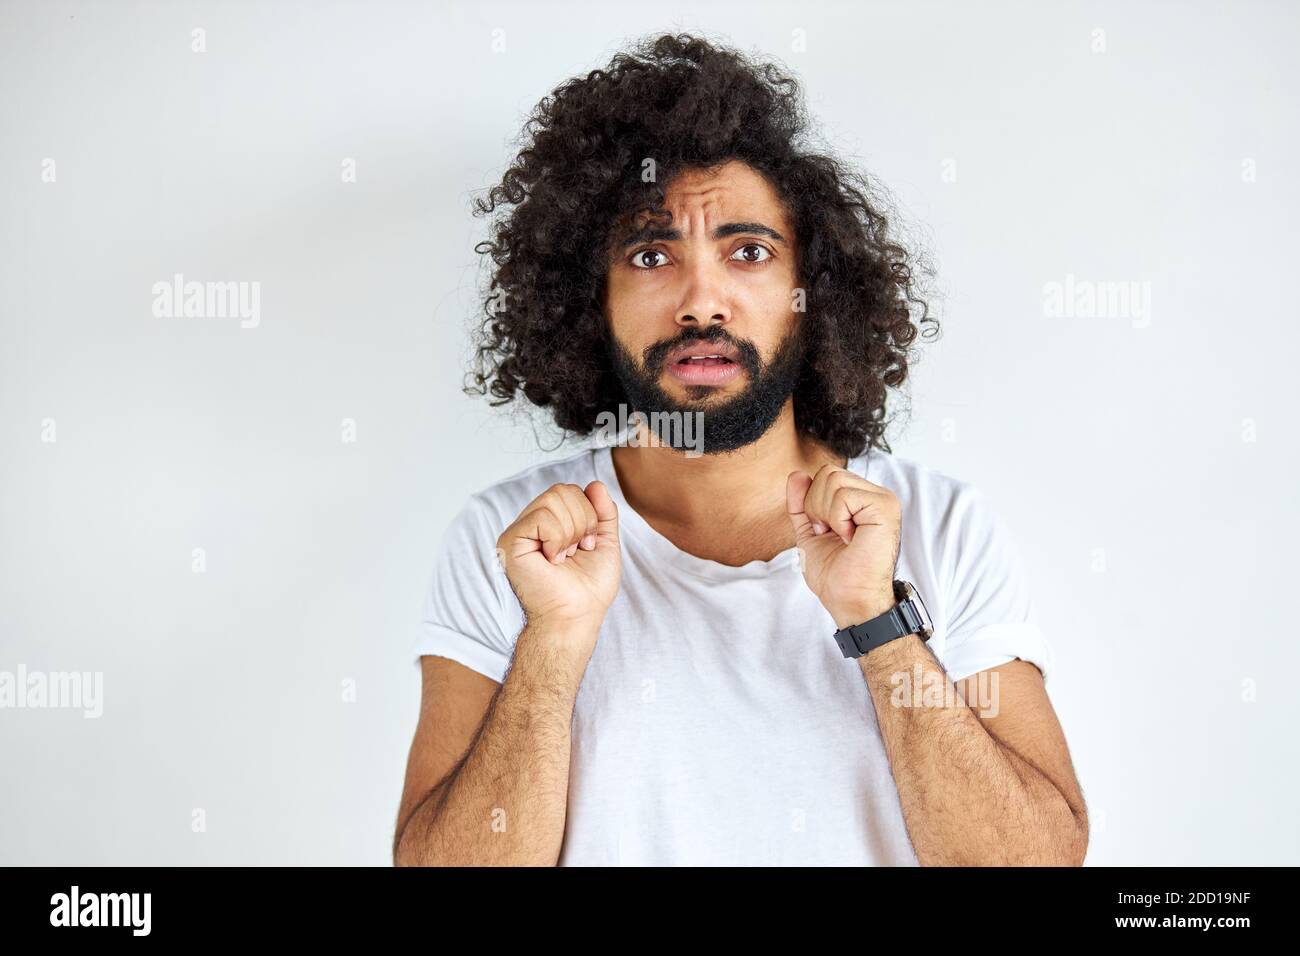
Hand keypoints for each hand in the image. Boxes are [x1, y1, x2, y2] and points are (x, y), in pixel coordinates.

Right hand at [496, 481, 620, 642]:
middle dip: (583, 521)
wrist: (576, 616)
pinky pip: (541, 516)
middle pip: (562, 490)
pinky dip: (557, 538)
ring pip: (553, 499)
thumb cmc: (588, 589)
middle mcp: (530, 524)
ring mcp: (518, 532)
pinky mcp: (510, 542)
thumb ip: (603, 513)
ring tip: (564, 557)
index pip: (570, 491)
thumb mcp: (605, 543)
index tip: (588, 545)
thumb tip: (596, 485)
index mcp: (549, 524)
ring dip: (571, 532)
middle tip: (577, 552)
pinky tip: (552, 559)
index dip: (589, 514)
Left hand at [786, 464, 901, 628]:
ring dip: (826, 514)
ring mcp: (883, 500)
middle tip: (832, 535)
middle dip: (816, 507)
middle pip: (828, 473)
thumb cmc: (835, 573)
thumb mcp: (809, 531)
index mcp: (862, 499)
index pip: (826, 475)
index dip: (813, 504)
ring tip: (841, 537)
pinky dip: (837, 520)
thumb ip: (802, 502)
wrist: (850, 600)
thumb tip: (797, 474)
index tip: (824, 532)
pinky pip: (843, 496)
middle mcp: (876, 495)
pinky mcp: (885, 508)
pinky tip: (850, 538)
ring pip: (833, 480)